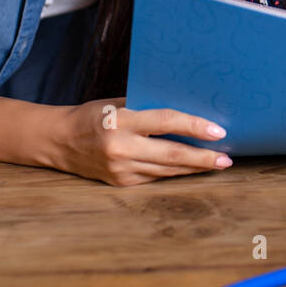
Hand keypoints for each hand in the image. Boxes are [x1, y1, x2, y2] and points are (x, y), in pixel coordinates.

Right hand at [50, 97, 232, 185]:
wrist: (59, 141)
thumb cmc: (94, 115)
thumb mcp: (119, 103)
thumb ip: (149, 107)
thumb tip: (189, 108)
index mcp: (121, 121)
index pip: (166, 122)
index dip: (195, 126)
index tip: (218, 131)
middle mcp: (121, 148)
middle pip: (172, 154)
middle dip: (203, 157)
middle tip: (226, 158)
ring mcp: (120, 169)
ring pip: (167, 170)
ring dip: (194, 167)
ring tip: (217, 163)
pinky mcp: (121, 183)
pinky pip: (155, 177)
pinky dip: (175, 172)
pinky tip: (191, 168)